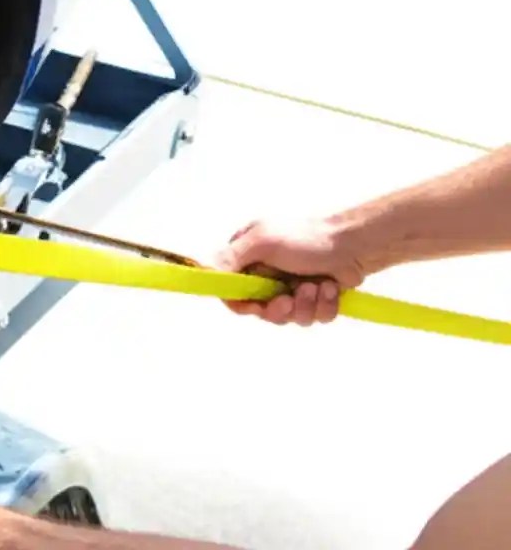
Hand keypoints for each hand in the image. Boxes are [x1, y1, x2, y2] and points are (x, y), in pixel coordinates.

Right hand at [214, 217, 367, 325]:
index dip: (241, 303)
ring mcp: (291, 288)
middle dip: (279, 308)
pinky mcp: (314, 299)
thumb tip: (200, 269)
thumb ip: (230, 258)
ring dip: (305, 305)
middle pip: (260, 310)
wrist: (355, 243)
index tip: (255, 305)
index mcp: (249, 258)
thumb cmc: (307, 238)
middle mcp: (267, 275)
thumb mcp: (262, 242)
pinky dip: (323, 306)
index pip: (231, 291)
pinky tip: (331, 287)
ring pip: (288, 318)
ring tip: (319, 286)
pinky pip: (312, 318)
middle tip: (290, 298)